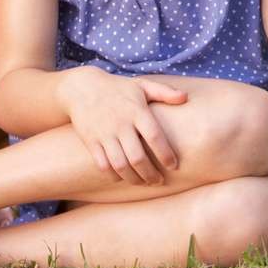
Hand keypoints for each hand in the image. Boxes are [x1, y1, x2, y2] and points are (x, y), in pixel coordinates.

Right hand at [61, 68, 187, 184]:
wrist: (82, 88)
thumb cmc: (118, 88)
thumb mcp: (142, 85)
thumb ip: (164, 92)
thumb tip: (185, 98)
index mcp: (137, 111)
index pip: (155, 137)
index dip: (166, 155)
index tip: (174, 166)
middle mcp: (121, 124)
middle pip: (138, 158)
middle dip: (150, 174)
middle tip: (159, 181)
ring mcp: (105, 134)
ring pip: (120, 165)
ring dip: (134, 179)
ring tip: (143, 182)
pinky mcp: (91, 142)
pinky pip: (103, 165)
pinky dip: (114, 175)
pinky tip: (123, 177)